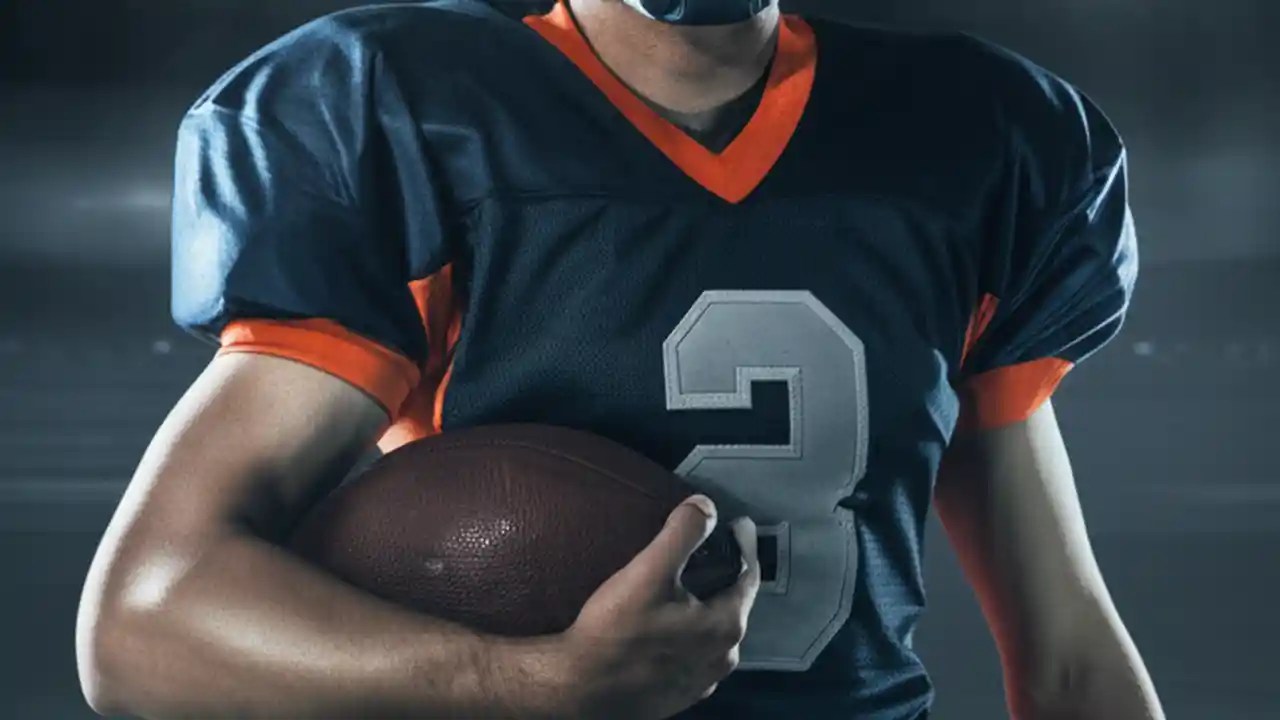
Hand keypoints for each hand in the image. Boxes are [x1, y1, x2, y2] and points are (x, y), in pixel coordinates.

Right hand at [555, 495, 760, 719]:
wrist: (577, 691)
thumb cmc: (614, 632)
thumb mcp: (648, 572)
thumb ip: (682, 533)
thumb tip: (705, 506)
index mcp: (726, 627)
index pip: (749, 576)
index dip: (745, 545)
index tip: (737, 524)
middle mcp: (723, 658)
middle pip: (733, 606)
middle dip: (725, 577)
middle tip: (708, 553)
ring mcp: (702, 681)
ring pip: (713, 633)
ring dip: (706, 608)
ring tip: (686, 586)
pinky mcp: (679, 695)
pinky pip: (695, 655)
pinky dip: (689, 633)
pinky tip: (668, 625)